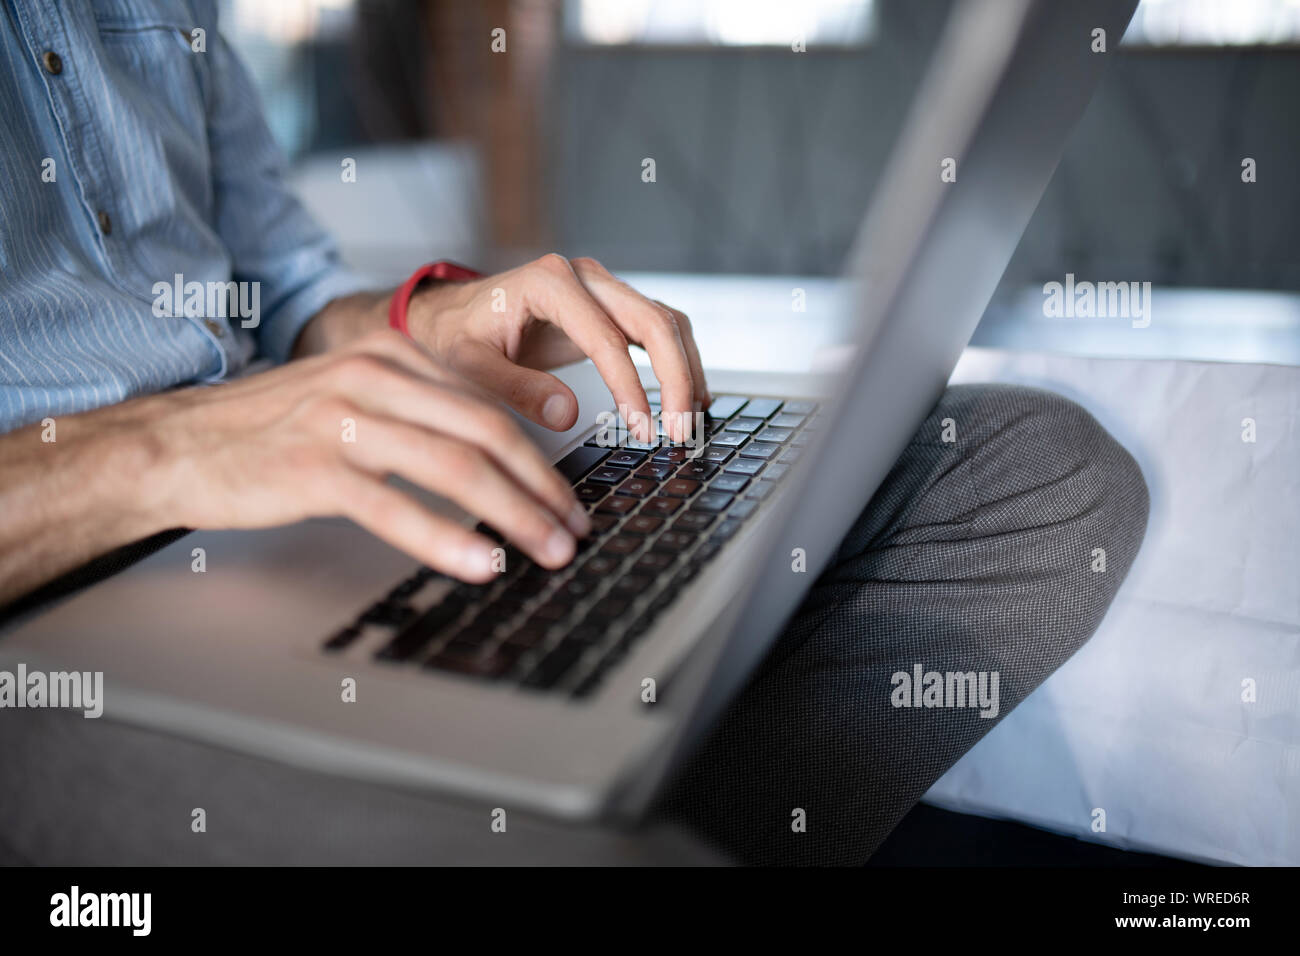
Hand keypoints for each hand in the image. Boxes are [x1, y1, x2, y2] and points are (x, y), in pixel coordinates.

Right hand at [136, 331, 587, 580]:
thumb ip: (419, 415)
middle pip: (486, 433)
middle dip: (541, 489)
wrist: (180, 443)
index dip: (538, 458)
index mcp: (392, 355)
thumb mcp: (354, 399)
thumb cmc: (273, 430)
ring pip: (455, 467)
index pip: (487, 408)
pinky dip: (448, 538)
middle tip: (574, 530)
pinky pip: (396, 505)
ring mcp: (343, 418)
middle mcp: (373, 376)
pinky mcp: (314, 465)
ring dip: (515, 515)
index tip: (567, 499)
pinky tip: (483, 563)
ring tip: (548, 552)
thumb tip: (494, 464)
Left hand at [407, 255, 710, 441]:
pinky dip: (679, 362)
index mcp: (549, 282)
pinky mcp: (610, 308)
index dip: (631, 386)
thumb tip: (567, 414)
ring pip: (666, 322)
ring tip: (689, 421)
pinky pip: (659, 329)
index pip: (606, 337)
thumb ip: (514, 388)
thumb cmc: (456, 337)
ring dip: (685, 370)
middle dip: (675, 379)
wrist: (451, 317)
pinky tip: (686, 399)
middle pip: (653, 320)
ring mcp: (602, 288)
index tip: (643, 429)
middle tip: (678, 431)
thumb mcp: (469, 367)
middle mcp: (584, 276)